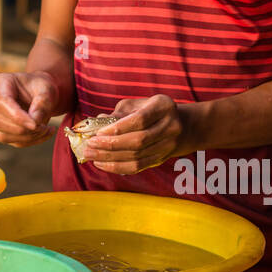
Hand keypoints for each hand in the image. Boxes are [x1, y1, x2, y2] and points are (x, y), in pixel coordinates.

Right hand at [0, 71, 60, 147]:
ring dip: (27, 137)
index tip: (36, 125)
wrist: (39, 92)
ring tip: (46, 129)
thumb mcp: (46, 88)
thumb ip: (43, 102)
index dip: (18, 116)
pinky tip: (43, 133)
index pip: (2, 102)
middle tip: (44, 127)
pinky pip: (11, 141)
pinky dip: (30, 141)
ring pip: (2, 135)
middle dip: (22, 129)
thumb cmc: (40, 87)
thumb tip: (35, 122)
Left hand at [79, 94, 196, 174]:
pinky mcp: (161, 159)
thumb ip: (118, 113)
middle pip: (138, 141)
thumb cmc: (151, 111)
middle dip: (110, 145)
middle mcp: (170, 127)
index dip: (118, 128)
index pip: (139, 120)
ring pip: (137, 156)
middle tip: (90, 146)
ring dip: (110, 158)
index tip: (98, 132)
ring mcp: (168, 145)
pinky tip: (102, 164)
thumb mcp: (137, 104)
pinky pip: (138, 167)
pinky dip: (117, 167)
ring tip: (91, 155)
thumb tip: (96, 124)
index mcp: (163, 107)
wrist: (181, 126)